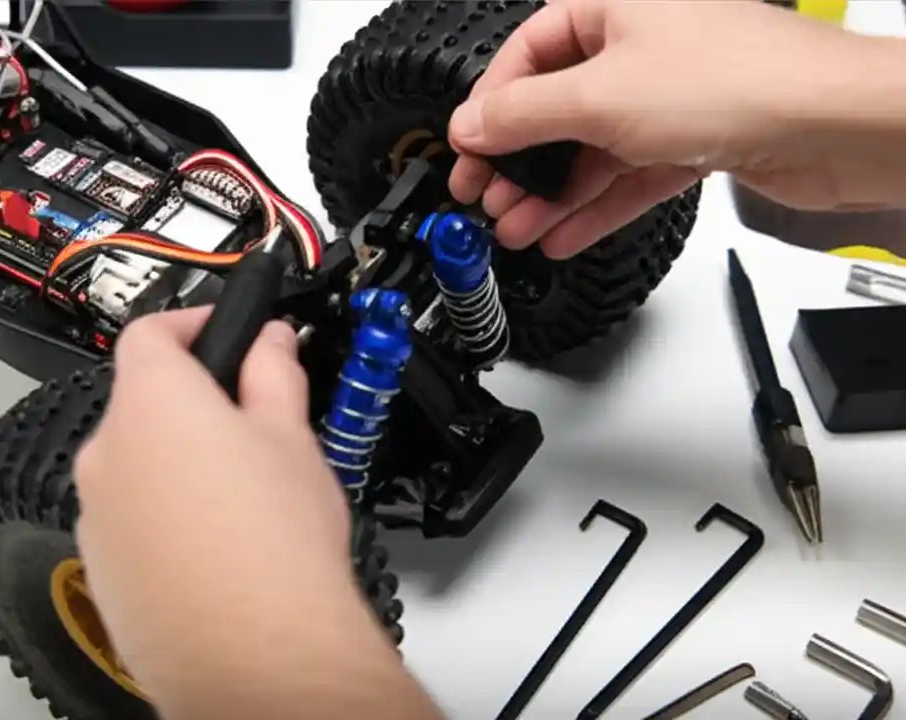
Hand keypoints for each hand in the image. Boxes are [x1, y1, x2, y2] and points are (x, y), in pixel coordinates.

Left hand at [74, 309, 438, 719]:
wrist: (255, 659)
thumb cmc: (274, 553)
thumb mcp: (291, 438)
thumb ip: (274, 373)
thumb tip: (270, 342)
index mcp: (151, 403)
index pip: (149, 332)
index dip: (191, 323)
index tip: (224, 331)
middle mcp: (108, 452)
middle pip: (143, 400)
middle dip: (194, 402)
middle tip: (253, 422)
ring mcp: (97, 513)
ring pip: (137, 464)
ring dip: (177, 463)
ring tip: (244, 498)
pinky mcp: (100, 566)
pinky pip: (130, 519)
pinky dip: (163, 517)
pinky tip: (218, 545)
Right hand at [448, 0, 905, 257]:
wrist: (832, 125)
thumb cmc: (738, 80)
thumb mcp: (598, 97)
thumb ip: (523, 115)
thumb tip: (471, 124)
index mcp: (613, 7)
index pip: (528, 53)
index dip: (492, 104)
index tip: (467, 147)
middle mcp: (641, 46)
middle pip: (557, 106)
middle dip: (518, 160)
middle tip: (486, 196)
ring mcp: (668, 95)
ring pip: (591, 148)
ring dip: (550, 193)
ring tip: (516, 228)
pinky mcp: (693, 139)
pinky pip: (627, 175)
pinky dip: (594, 206)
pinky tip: (562, 233)